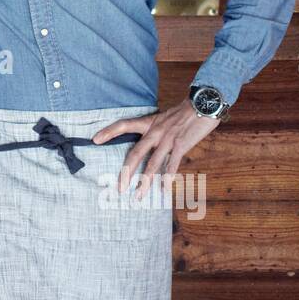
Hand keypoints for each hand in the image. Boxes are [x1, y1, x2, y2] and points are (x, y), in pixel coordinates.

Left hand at [93, 98, 222, 199]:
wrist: (203, 103)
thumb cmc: (185, 112)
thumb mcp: (164, 118)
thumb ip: (154, 130)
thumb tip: (148, 143)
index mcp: (148, 123)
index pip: (123, 125)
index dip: (108, 132)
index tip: (95, 140)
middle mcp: (155, 131)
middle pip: (135, 153)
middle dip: (126, 172)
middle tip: (119, 188)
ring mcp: (167, 139)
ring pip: (152, 164)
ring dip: (145, 182)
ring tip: (139, 195)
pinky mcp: (181, 145)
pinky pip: (172, 165)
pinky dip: (167, 178)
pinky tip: (164, 190)